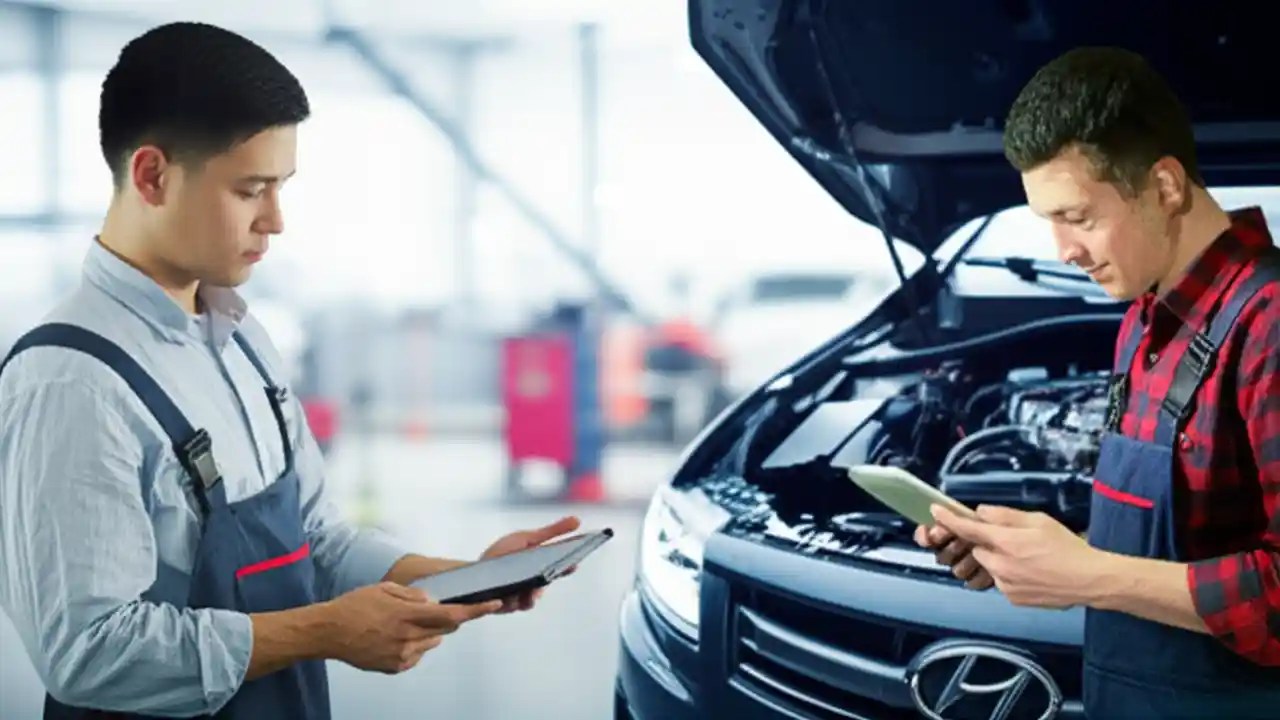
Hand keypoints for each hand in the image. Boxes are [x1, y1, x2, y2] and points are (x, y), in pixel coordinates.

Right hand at [320, 582, 501, 672]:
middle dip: (446, 619)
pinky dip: (414, 645)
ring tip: (401, 623)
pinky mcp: (395, 667)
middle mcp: (408, 638)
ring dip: (428, 632)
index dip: (476, 610)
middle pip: (445, 630)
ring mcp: (402, 655)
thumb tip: (434, 601)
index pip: (451, 615)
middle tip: (429, 610)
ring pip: (432, 643)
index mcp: (407, 615)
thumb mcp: (385, 589)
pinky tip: (393, 636)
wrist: (328, 632)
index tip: (494, 604)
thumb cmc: (355, 606)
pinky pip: (417, 655)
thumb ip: (413, 595)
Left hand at [480, 515, 581, 612]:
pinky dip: (513, 601)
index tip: (575, 563)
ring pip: (532, 598)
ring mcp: (522, 596)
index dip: (568, 566)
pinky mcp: (508, 606)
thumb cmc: (502, 553)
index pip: (560, 566)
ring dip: (530, 594)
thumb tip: (578, 520)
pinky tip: (507, 596)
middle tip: (546, 577)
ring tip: (527, 588)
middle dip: (545, 583)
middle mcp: (534, 583)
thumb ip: (553, 531)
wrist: (475, 570)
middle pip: (547, 583)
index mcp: (541, 565)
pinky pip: (515, 606)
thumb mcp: (527, 538)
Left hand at [930, 504, 1100, 608]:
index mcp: (1007, 542)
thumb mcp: (1038, 521)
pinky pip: (1001, 582)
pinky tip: (1031, 572)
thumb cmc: (1067, 547)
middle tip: (1011, 540)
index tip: (935, 511)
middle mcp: (1001, 565)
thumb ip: (1005, 516)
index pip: (968, 529)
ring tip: (1027, 558)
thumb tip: (981, 512)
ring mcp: (1006, 585)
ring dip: (998, 560)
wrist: (1089, 580)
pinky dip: (1009, 575)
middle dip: (986, 543)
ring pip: (990, 567)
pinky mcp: (1013, 599)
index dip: (949, 519)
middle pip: (978, 550)